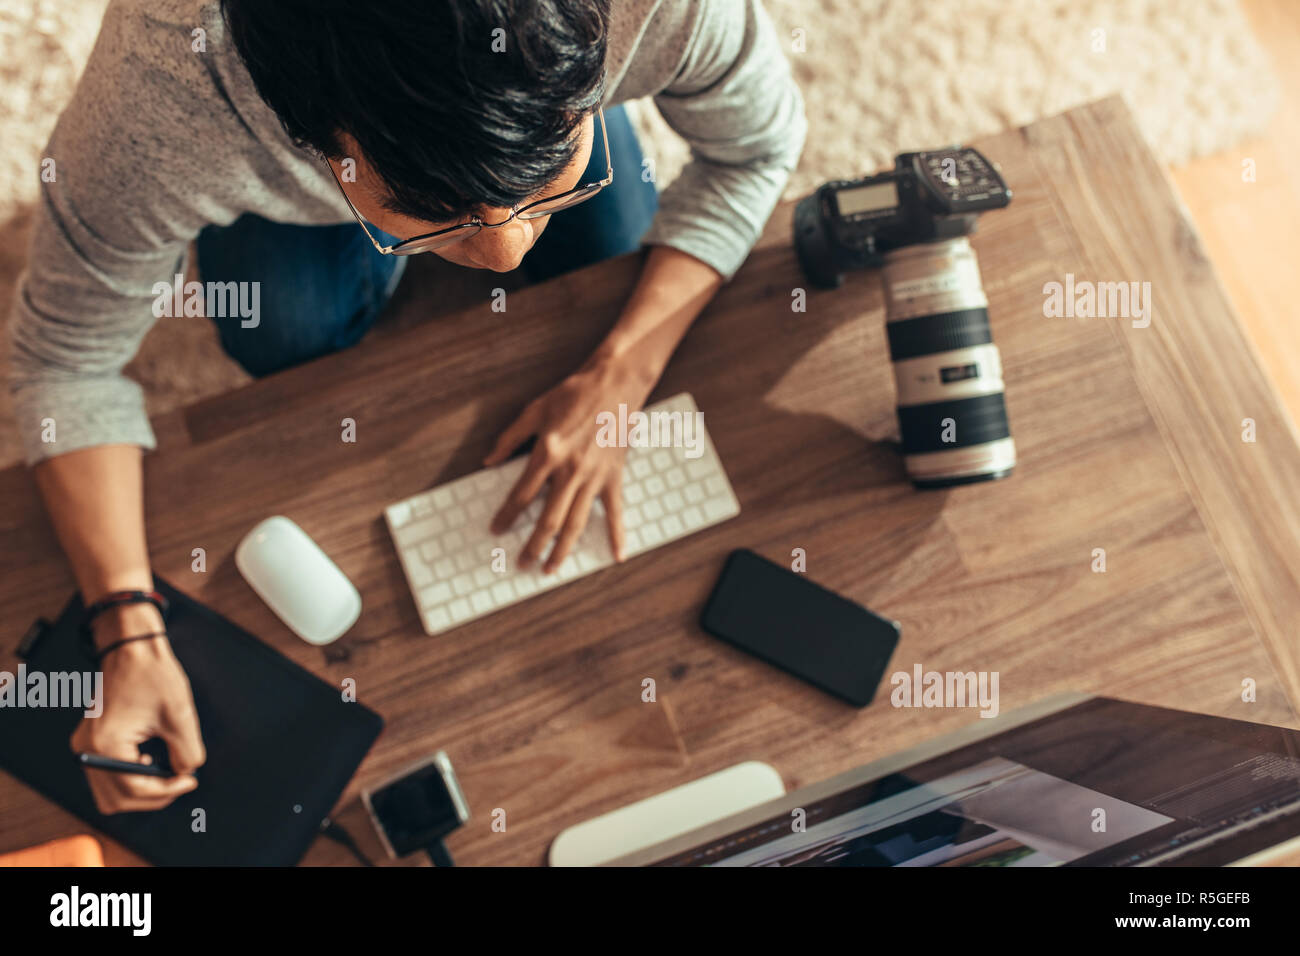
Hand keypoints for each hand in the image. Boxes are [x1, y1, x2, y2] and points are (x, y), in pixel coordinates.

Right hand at [70, 604, 205, 812]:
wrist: (131, 648)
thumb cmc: (154, 675)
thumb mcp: (180, 715)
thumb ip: (186, 752)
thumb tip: (185, 774)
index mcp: (106, 744)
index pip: (133, 789)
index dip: (166, 791)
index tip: (190, 780)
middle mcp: (87, 750)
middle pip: (116, 799)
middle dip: (152, 796)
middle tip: (181, 780)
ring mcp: (84, 747)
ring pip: (109, 792)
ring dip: (140, 790)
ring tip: (167, 772)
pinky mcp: (89, 743)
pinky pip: (106, 776)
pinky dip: (129, 778)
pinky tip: (151, 761)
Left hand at [486, 356, 652, 572]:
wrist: (615, 383)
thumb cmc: (574, 393)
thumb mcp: (534, 410)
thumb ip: (510, 438)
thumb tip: (489, 461)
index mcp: (548, 454)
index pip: (522, 494)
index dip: (507, 515)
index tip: (496, 530)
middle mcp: (570, 471)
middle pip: (548, 518)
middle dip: (533, 545)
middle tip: (521, 563)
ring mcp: (594, 477)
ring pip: (576, 522)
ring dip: (562, 549)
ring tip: (551, 569)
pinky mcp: (614, 476)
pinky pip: (614, 511)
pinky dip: (617, 534)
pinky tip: (616, 555)